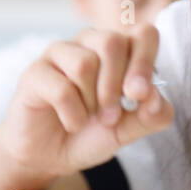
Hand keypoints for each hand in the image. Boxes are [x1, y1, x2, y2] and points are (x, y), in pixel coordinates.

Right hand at [0, 26, 173, 178]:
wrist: (49, 156)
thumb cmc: (89, 133)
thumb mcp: (128, 130)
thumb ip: (150, 116)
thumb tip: (155, 97)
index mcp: (118, 51)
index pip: (143, 33)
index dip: (145, 62)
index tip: (138, 95)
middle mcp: (88, 43)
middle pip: (112, 42)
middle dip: (116, 87)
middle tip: (110, 116)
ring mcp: (59, 54)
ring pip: (85, 64)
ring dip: (92, 103)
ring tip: (88, 119)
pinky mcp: (34, 73)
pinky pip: (61, 89)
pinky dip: (72, 115)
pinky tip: (70, 122)